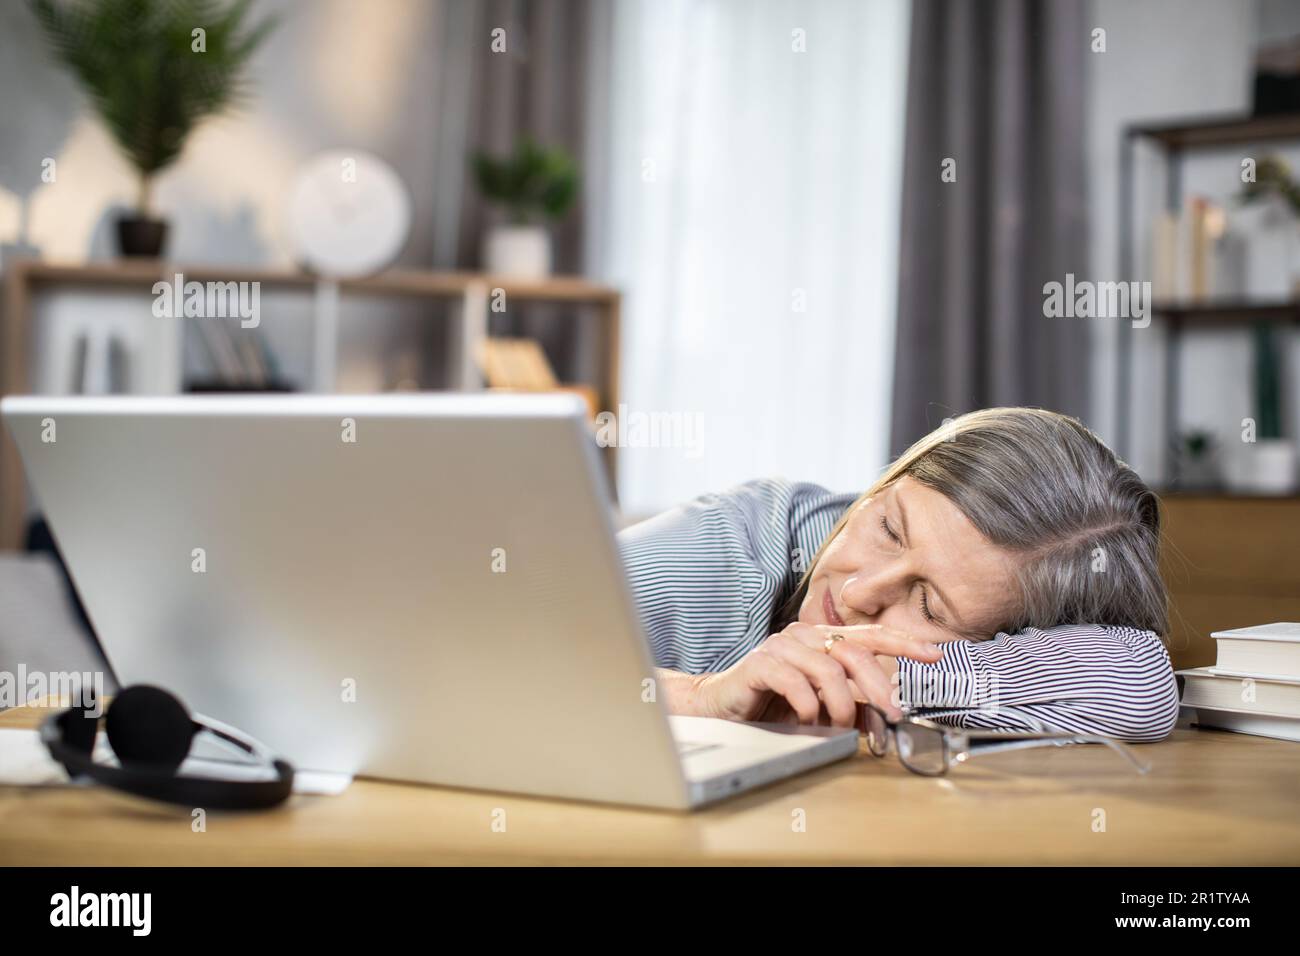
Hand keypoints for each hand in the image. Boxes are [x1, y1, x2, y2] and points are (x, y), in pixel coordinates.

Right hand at [694, 622, 942, 726]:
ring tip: (835, 726)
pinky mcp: (760, 664)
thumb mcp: (822, 706)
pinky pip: (796, 683)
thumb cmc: (773, 704)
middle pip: (854, 653)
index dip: (903, 643)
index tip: (934, 654)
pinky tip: (805, 720)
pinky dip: (808, 707)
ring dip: (839, 705)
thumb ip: (853, 706)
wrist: (721, 707)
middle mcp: (804, 636)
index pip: (869, 635)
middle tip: (892, 713)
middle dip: (878, 686)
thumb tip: (885, 717)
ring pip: (829, 671)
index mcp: (822, 639)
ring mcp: (781, 646)